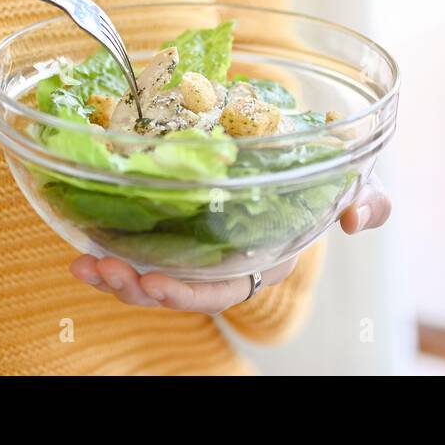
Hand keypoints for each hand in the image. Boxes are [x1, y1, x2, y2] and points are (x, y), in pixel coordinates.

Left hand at [69, 175, 390, 312]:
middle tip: (103, 269)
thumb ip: (367, 202)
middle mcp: (226, 262)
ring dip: (113, 274)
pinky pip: (139, 247)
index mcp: (264, 258)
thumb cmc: (328, 178)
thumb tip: (357, 220)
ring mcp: (197, 247)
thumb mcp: (355, 186)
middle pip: (176, 290)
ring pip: (149, 276)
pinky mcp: (174, 226)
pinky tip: (77, 242)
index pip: (224, 288)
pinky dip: (109, 248)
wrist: (304, 154)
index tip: (155, 282)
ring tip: (82, 263)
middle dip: (136, 287)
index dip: (188, 291)